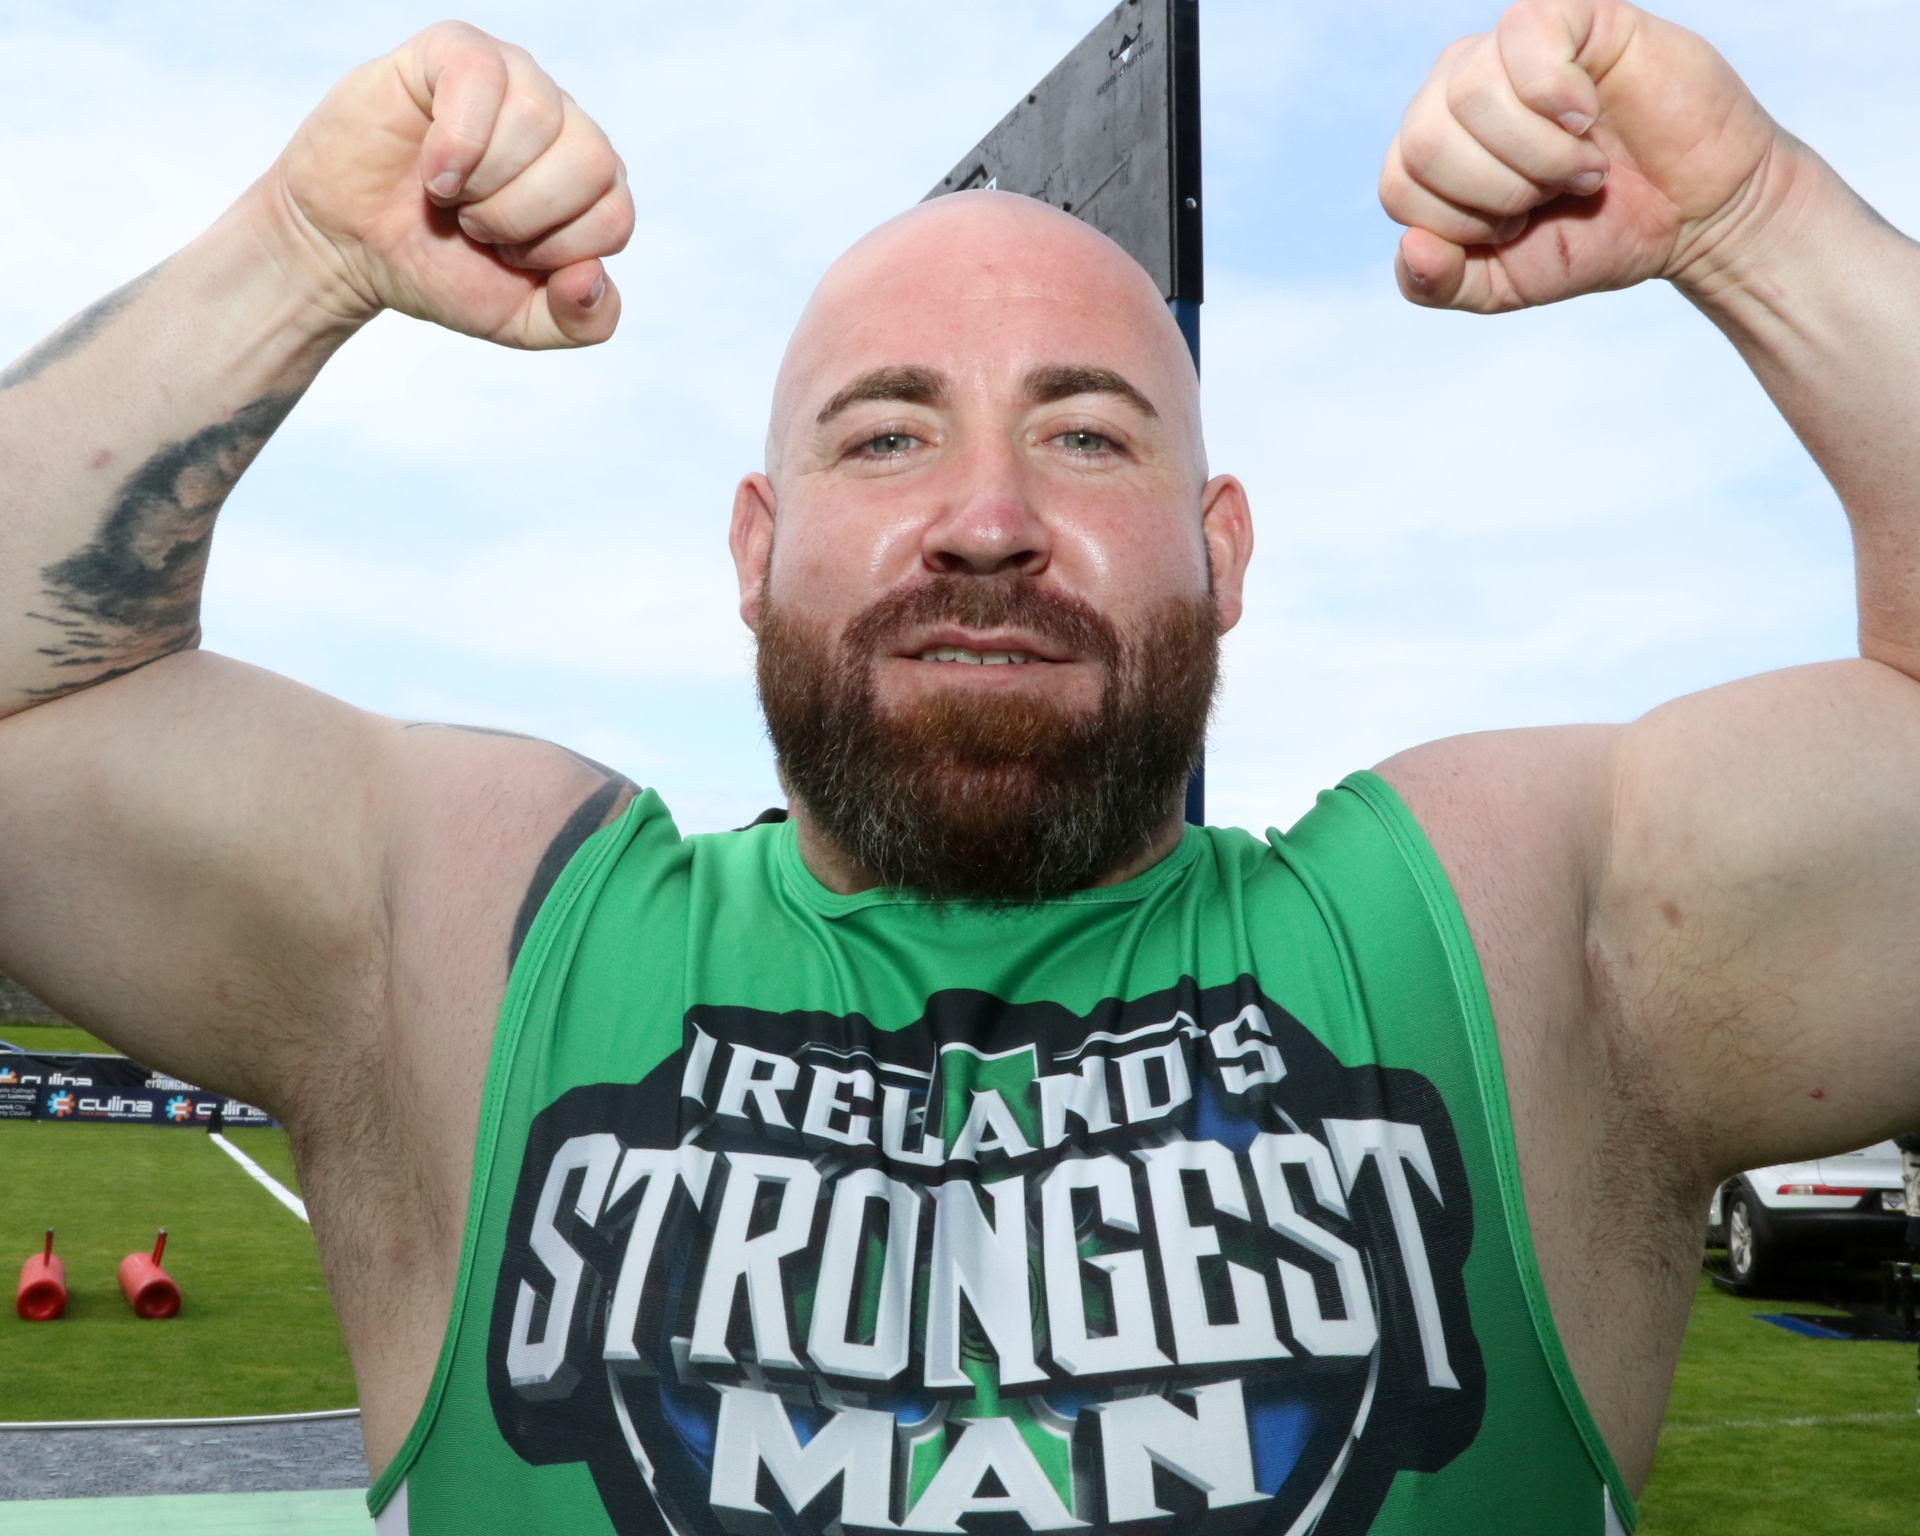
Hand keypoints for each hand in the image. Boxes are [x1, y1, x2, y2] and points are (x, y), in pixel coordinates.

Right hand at [262, 21, 632, 347]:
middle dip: (522, 217)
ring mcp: (514, 77)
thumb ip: (582, 323)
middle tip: (474, 223)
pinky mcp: (456, 50)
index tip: (506, 253)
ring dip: (484, 181)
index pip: (616, 217)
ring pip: (541, 119)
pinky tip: (433, 168)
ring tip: (450, 193)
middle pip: (593, 164)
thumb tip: (590, 277)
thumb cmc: (439, 267)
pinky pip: (483, 77)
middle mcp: (565, 122)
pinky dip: (456, 142)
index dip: (555, 251)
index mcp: (591, 183)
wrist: (347, 246)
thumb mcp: (519, 320)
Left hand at [1380, 1, 1779, 312]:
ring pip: (1469, 95)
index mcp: (1430, 149)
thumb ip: (1438, 283)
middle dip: (1500, 191)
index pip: (1397, 187)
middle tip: (1555, 193)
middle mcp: (1456, 89)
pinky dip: (1556, 96)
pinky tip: (1587, 114)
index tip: (1519, 223)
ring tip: (1585, 164)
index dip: (1462, 224)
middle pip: (1423, 142)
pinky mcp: (1568, 13)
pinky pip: (1523, 34)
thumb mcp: (1503, 283)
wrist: (1696, 215)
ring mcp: (1507, 47)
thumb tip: (1412, 247)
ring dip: (1541, 154)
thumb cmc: (1595, 235)